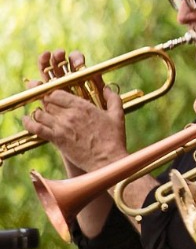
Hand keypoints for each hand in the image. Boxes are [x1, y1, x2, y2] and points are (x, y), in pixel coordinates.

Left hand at [22, 50, 129, 172]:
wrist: (107, 160)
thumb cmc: (113, 138)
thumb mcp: (117, 115)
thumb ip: (113, 99)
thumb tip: (108, 88)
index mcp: (83, 106)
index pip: (57, 93)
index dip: (52, 92)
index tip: (51, 92)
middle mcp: (69, 115)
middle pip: (48, 102)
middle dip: (44, 100)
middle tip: (42, 100)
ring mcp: (61, 127)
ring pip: (40, 113)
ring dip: (38, 111)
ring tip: (40, 112)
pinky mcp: (56, 139)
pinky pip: (36, 128)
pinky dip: (28, 123)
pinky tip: (26, 120)